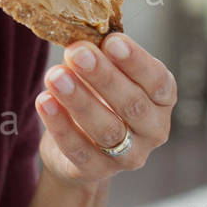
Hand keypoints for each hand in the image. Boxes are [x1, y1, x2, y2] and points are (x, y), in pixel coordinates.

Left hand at [35, 32, 175, 185]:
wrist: (80, 147)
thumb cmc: (99, 98)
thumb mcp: (107, 74)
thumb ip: (101, 56)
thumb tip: (82, 35)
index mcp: (162, 100)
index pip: (158, 81)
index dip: (136, 61)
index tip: (111, 41)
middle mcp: (153, 130)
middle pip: (132, 104)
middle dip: (103, 76)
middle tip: (77, 52)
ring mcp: (128, 156)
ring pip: (107, 128)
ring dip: (79, 100)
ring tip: (55, 76)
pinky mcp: (97, 171)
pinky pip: (78, 149)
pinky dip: (60, 124)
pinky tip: (44, 101)